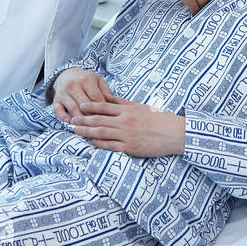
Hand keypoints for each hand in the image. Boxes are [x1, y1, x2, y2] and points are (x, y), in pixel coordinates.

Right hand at [51, 67, 115, 121]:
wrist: (67, 74)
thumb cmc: (86, 80)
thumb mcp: (97, 80)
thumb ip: (105, 90)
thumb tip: (112, 101)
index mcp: (86, 80)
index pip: (95, 97)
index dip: (102, 108)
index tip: (108, 117)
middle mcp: (73, 85)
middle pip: (84, 104)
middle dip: (92, 116)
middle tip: (100, 126)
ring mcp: (63, 93)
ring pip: (73, 109)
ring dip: (81, 119)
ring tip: (88, 128)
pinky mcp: (56, 100)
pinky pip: (58, 111)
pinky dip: (64, 118)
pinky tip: (72, 123)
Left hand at [70, 98, 184, 157]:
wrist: (174, 133)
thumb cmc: (160, 119)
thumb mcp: (143, 107)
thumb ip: (126, 103)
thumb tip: (112, 97)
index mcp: (128, 110)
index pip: (105, 106)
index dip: (91, 106)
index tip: (80, 105)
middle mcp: (125, 121)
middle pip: (99, 119)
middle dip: (83, 119)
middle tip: (72, 119)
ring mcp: (127, 135)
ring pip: (102, 132)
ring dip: (87, 131)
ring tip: (76, 131)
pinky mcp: (130, 148)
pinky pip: (111, 146)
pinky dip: (100, 144)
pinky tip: (91, 142)